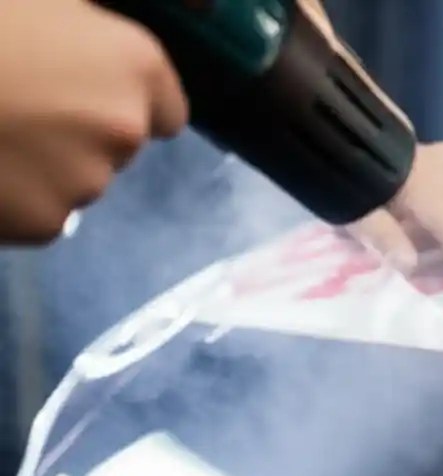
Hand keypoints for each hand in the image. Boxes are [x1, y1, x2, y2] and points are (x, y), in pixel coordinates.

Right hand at [0, 0, 188, 242]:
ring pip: (77, 182)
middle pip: (118, 147)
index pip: (166, 111)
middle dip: (78, 133)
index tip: (84, 96)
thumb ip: (82, 24)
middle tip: (17, 106)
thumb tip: (99, 31)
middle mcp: (125, 128)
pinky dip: (12, 200)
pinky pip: (39, 215)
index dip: (123, 103)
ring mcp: (86, 181)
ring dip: (44, 167)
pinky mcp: (43, 223)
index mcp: (135, 64)